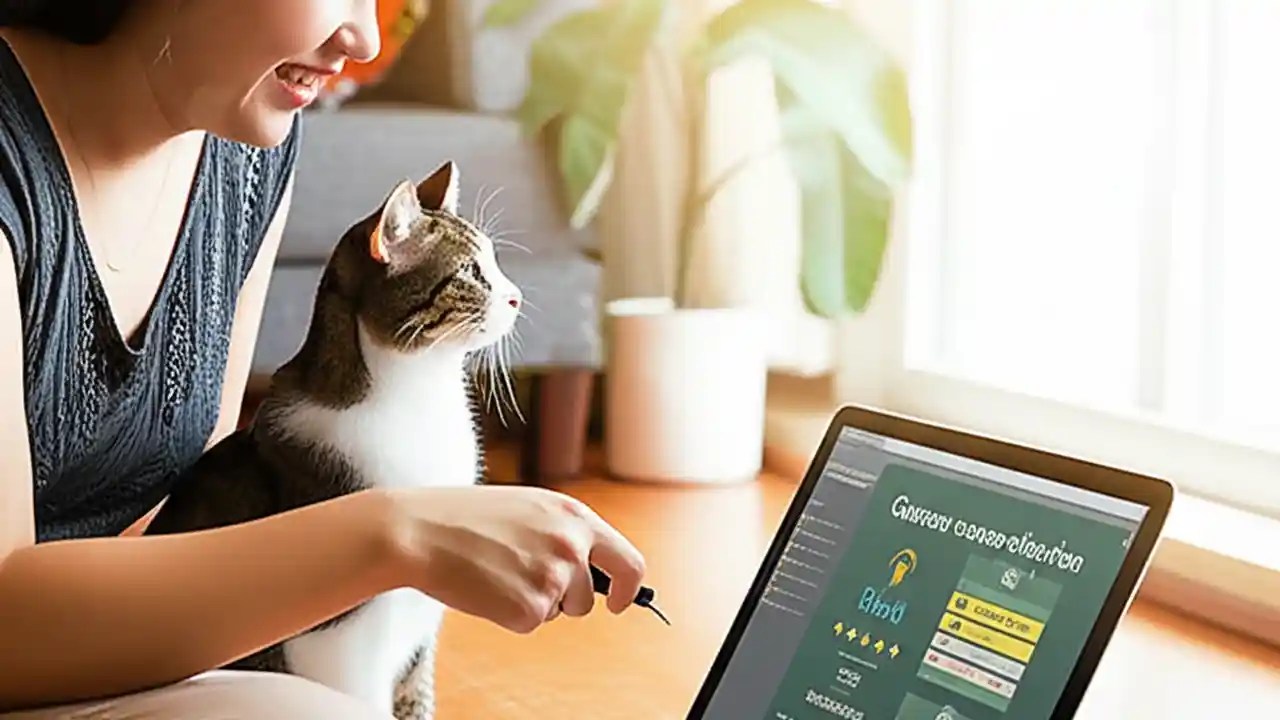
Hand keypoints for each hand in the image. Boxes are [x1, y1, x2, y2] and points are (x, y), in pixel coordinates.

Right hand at [382, 485, 646, 633]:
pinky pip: (529, 624)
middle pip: (591, 596)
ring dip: (535, 603)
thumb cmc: (465, 518)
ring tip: (497, 574)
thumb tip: (588, 568)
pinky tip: (484, 588)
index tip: (618, 601)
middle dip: (572, 601)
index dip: (628, 587)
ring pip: (559, 611)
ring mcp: (553, 579)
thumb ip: (561, 532)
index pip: (628, 560)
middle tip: (541, 593)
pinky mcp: (530, 609)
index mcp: (574, 516)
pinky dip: (508, 614)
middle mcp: (572, 546)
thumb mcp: (526, 508)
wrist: (418, 531)